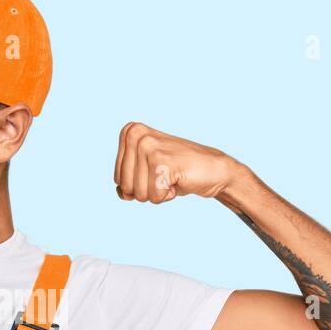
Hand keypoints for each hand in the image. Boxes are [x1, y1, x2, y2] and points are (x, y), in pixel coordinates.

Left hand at [113, 122, 242, 202]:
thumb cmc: (178, 172)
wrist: (213, 169)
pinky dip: (168, 196)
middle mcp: (136, 135)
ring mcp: (149, 147)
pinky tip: (179, 180)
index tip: (158, 170)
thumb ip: (127, 184)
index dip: (139, 184)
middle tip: (166, 174)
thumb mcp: (146, 176)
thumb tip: (122, 193)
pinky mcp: (162, 161)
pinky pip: (154, 197)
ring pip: (139, 194)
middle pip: (126, 188)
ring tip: (172, 176)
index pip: (118, 180)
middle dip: (147, 190)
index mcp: (130, 132)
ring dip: (158, 193)